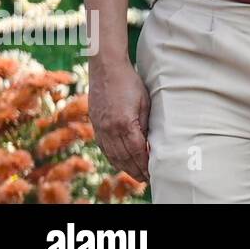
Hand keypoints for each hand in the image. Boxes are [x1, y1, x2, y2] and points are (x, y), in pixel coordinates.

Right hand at [87, 56, 149, 181]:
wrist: (106, 69)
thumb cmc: (130, 82)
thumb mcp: (145, 101)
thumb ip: (146, 123)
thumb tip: (150, 143)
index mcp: (124, 124)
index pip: (136, 152)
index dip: (145, 164)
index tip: (153, 172)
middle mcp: (109, 130)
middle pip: (124, 157)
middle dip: (136, 170)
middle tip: (147, 179)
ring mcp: (100, 128)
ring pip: (112, 155)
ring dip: (124, 167)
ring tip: (136, 174)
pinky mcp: (96, 125)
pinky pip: (104, 147)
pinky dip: (113, 158)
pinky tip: (120, 162)